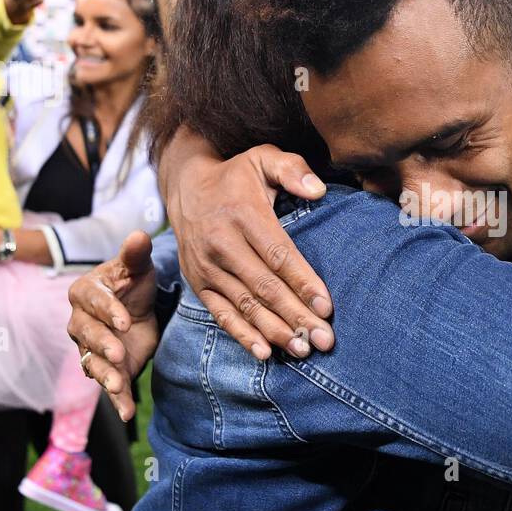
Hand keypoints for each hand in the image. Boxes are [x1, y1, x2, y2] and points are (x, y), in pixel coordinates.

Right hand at [67, 231, 159, 421]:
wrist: (137, 307)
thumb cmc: (133, 282)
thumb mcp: (138, 267)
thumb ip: (136, 254)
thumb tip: (139, 235)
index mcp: (86, 293)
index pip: (94, 302)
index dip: (108, 311)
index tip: (124, 320)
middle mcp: (80, 321)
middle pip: (88, 334)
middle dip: (103, 345)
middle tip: (119, 353)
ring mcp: (89, 347)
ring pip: (93, 361)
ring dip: (105, 375)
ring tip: (119, 387)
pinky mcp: (104, 367)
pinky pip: (106, 383)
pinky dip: (117, 400)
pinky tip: (127, 413)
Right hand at [161, 131, 334, 359]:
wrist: (185, 185)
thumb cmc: (236, 175)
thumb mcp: (263, 157)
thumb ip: (292, 169)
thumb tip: (318, 189)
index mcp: (242, 214)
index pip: (277, 254)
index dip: (302, 282)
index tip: (326, 306)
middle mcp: (221, 243)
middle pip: (264, 287)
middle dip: (296, 316)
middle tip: (324, 340)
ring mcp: (206, 266)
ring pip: (245, 305)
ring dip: (275, 331)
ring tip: (303, 350)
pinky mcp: (197, 283)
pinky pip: (221, 313)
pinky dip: (242, 335)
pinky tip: (265, 353)